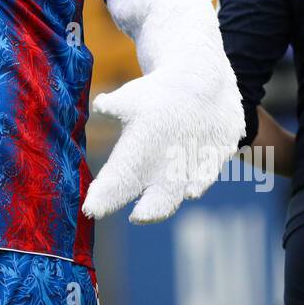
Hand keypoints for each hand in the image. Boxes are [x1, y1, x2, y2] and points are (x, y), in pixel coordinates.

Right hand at [82, 74, 240, 224]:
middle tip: (140, 216)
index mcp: (132, 161)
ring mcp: (186, 172)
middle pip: (151, 202)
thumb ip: (115, 106)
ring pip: (178, 194)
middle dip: (147, 211)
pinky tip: (193, 190)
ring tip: (171, 200)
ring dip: (175, 199)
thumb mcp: (131, 99)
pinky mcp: (212, 163)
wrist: (196, 88)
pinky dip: (199, 183)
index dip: (102, 197)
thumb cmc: (154, 97)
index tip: (91, 208)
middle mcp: (158, 175)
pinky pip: (205, 176)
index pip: (113, 184)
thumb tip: (101, 105)